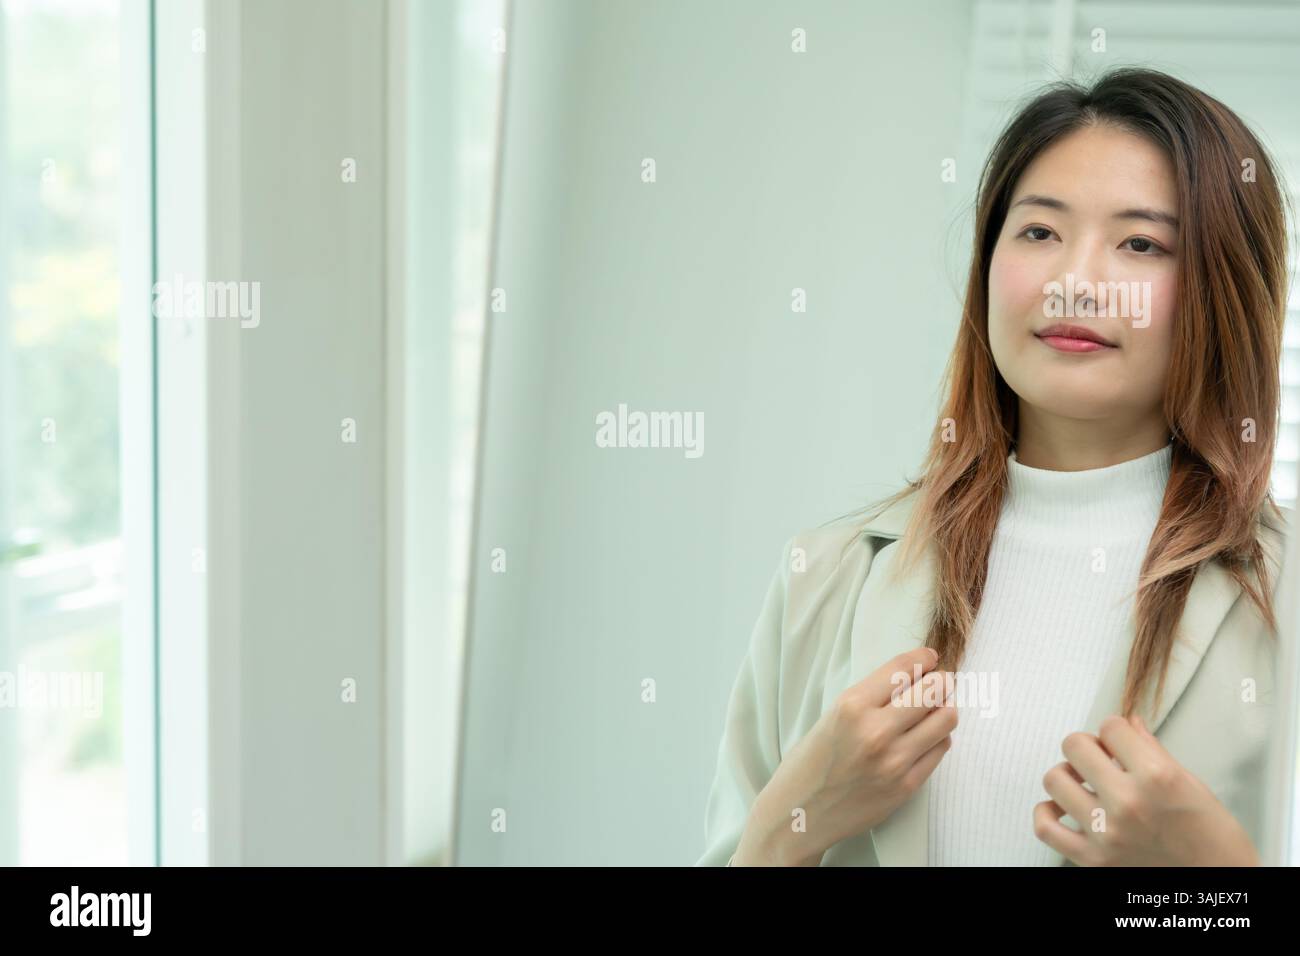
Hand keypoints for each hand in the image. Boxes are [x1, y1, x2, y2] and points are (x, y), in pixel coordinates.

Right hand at [734, 646, 956, 865]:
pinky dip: (937, 738)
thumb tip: (917, 677)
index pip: (904, 668)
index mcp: (851, 706)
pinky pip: (940, 749)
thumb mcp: (833, 716)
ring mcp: (894, 761)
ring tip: (932, 711)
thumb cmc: (811, 761)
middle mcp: (875, 732)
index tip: (930, 657)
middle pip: (934, 690)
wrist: (799, 813)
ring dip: (943, 709)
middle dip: (940, 681)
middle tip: (937, 682)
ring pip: (946, 719)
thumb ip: (872, 698)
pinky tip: (922, 739)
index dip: (923, 658)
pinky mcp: (907, 786)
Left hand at [1032, 713, 1258, 865]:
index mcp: (1157, 777)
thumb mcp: (1193, 785)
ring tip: (1083, 782)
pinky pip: (1045, 827)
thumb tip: (1129, 724)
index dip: (1115, 730)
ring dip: (1067, 776)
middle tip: (1099, 758)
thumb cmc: (1213, 839)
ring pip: (1054, 780)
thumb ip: (1154, 751)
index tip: (1120, 741)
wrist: (1219, 884)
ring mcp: (1106, 832)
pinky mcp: (1092, 859)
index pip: (1111, 727)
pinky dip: (1046, 812)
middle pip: (1075, 746)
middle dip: (1087, 746)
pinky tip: (1062, 808)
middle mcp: (1127, 802)